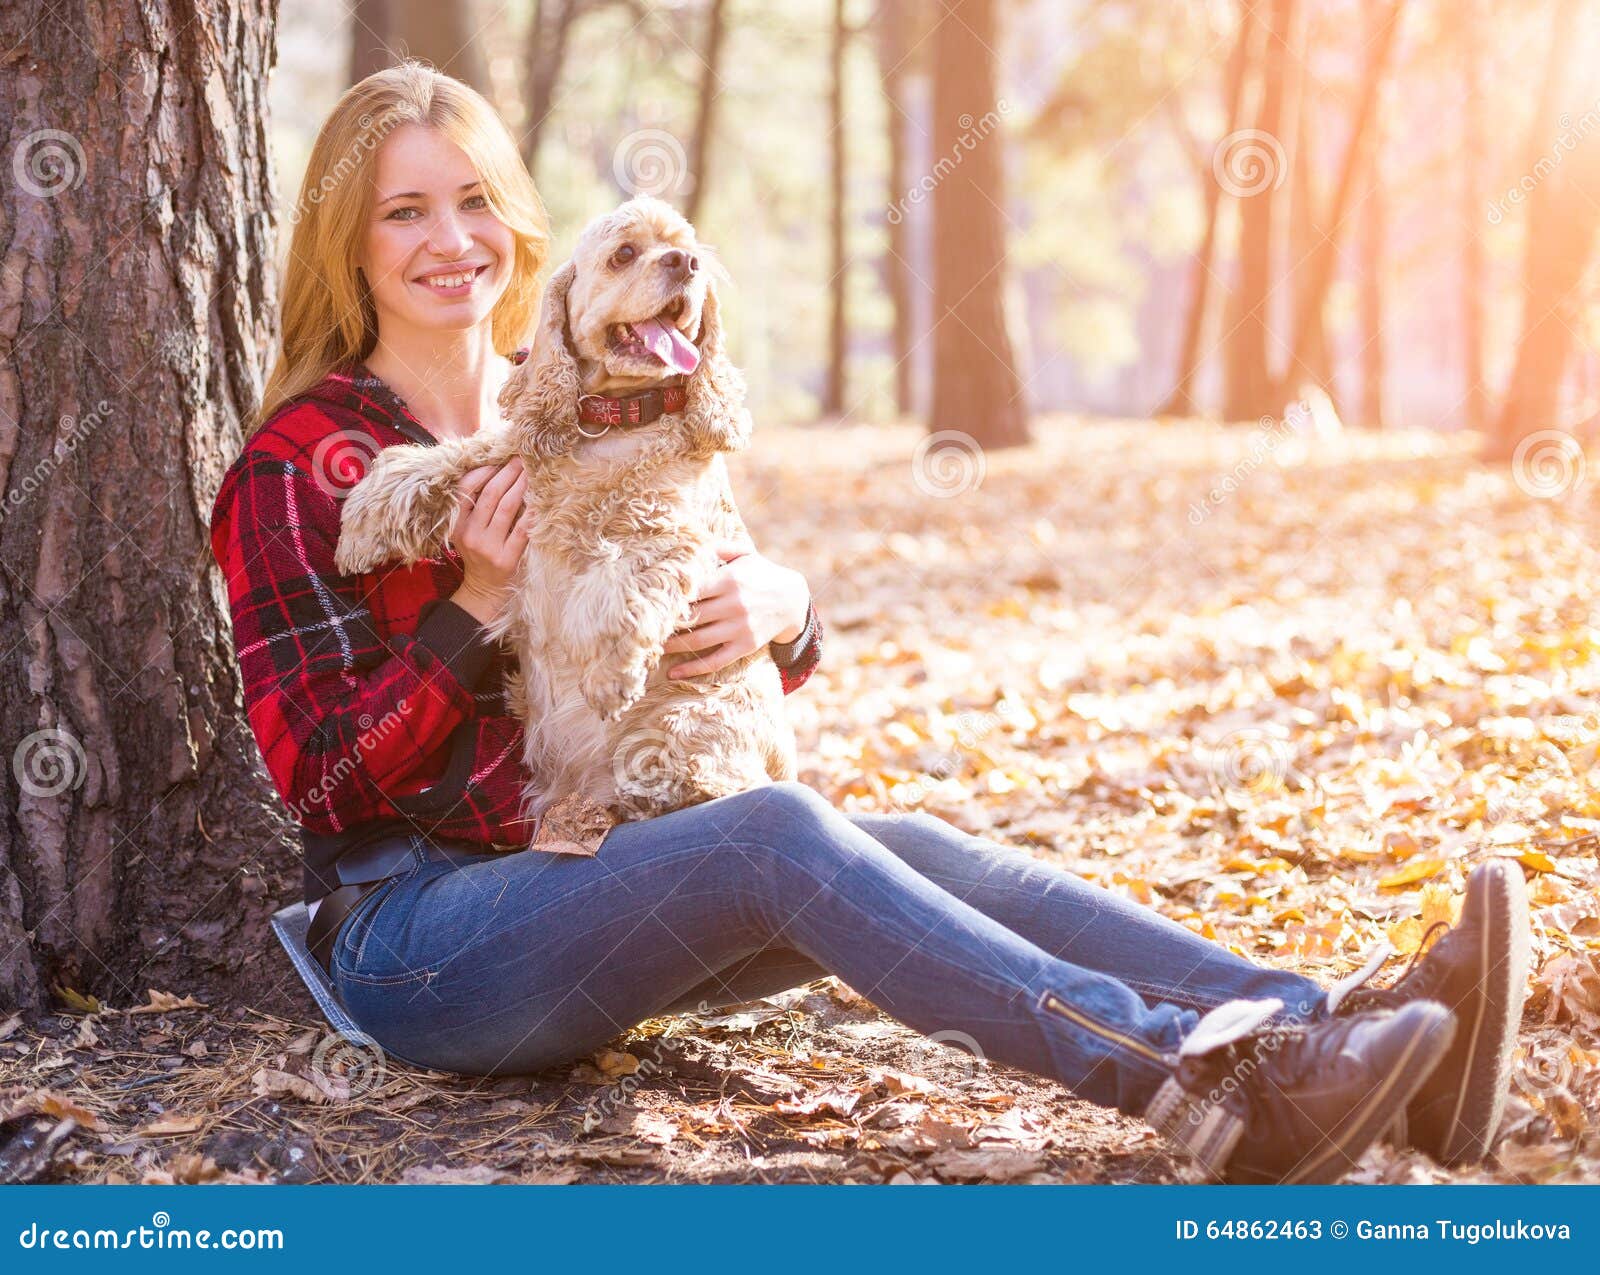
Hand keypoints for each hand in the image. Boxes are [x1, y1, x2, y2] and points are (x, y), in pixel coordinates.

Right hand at [448, 457, 529, 623]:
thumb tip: (494, 471)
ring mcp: (488, 547)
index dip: (483, 471)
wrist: (484, 589)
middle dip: (508, 473)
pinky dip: (532, 511)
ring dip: (521, 486)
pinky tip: (540, 499)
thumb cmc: (478, 553)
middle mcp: (470, 534)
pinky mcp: (507, 558)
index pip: (466, 489)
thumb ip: (473, 507)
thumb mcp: (466, 531)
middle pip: (490, 494)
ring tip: (531, 472)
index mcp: (457, 524)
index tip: (498, 460)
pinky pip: (522, 529)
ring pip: (507, 507)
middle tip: (520, 459)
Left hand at [662, 540, 809, 677]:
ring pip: (697, 640)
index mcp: (730, 580)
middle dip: (665, 622)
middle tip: (642, 626)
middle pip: (690, 616)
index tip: (649, 599)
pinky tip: (673, 673)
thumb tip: (689, 540)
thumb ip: (718, 547)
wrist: (791, 600)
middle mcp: (734, 605)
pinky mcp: (744, 646)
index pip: (692, 588)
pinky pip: (715, 661)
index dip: (670, 595)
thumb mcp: (743, 555)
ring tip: (650, 646)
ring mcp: (739, 628)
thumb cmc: (760, 574)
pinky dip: (692, 669)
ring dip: (671, 645)